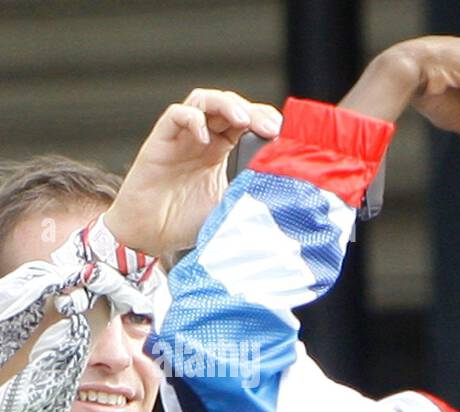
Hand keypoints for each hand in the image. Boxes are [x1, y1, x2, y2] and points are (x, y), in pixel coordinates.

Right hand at [104, 89, 281, 256]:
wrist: (148, 236)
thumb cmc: (185, 223)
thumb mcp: (230, 208)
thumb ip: (249, 193)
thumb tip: (285, 197)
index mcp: (221, 152)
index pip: (245, 122)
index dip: (263, 120)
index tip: (283, 134)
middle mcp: (202, 139)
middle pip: (228, 106)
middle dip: (252, 110)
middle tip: (270, 127)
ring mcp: (181, 138)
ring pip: (203, 101)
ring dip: (225, 105)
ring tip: (243, 119)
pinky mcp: (159, 142)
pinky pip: (175, 115)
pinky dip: (191, 119)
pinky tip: (206, 137)